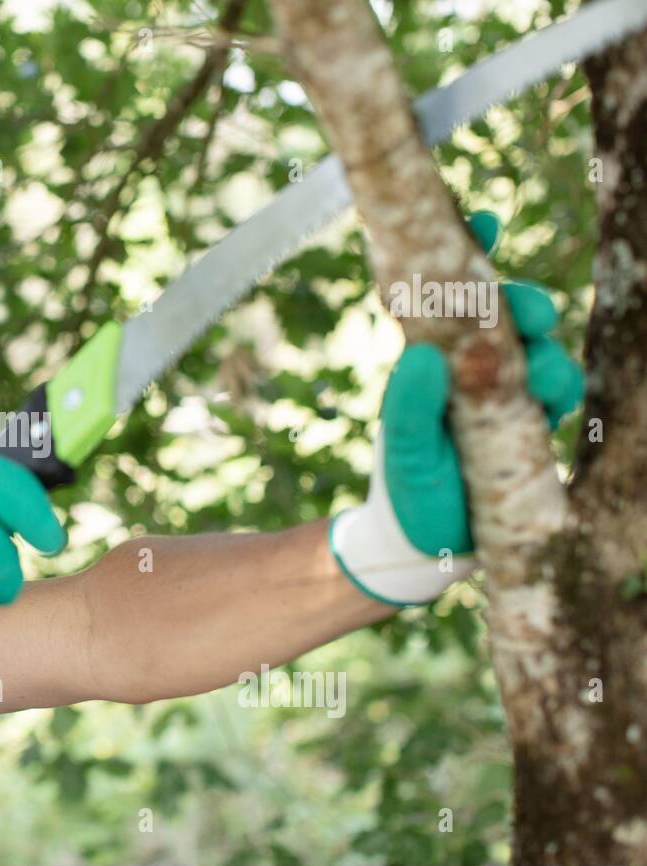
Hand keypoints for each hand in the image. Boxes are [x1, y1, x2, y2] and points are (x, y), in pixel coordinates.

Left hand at [329, 211, 583, 605]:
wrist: (426, 548)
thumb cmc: (405, 490)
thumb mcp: (401, 447)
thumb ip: (406, 405)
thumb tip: (423, 356)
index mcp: (434, 363)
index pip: (452, 300)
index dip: (470, 257)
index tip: (484, 218)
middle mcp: (473, 373)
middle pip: (509, 320)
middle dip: (525, 306)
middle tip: (529, 313)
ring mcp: (507, 398)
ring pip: (542, 354)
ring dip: (548, 352)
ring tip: (542, 370)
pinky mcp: (532, 427)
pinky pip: (558, 395)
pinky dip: (563, 388)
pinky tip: (556, 396)